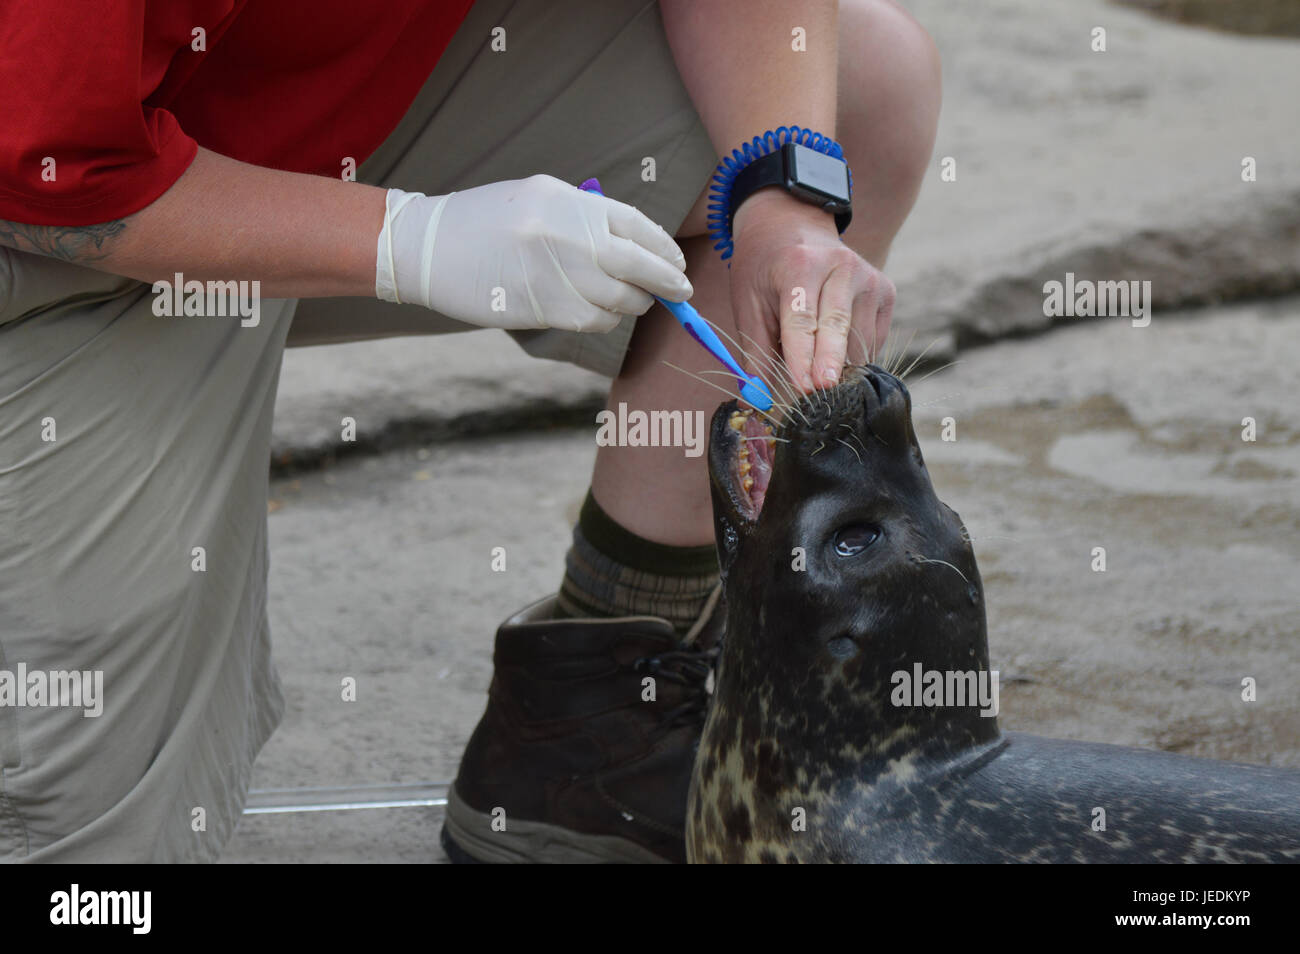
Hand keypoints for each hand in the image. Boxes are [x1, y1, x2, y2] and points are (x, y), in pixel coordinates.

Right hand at [375, 175, 691, 330]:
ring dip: (634, 305)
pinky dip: (605, 321)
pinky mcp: (544, 307)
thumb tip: (635, 246)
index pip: (637, 226)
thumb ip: (585, 216)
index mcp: (570, 202)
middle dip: (667, 282)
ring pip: (620, 300)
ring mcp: (558, 272)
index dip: (665, 249)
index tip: (678, 264)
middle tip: (680, 293)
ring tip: (634, 301)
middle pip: (639, 265)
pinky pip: (594, 321)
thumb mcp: (537, 198)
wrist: (428, 246)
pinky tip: (600, 314)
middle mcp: (569, 235)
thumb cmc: (484, 222)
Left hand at [729, 189, 893, 390]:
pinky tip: (836, 353)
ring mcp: (869, 277)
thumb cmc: (766, 269)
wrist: (793, 225)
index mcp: (801, 265)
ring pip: (859, 339)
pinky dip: (855, 355)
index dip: (802, 357)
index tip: (804, 388)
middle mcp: (841, 266)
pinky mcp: (886, 291)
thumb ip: (755, 349)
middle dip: (830, 364)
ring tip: (817, 375)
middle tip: (823, 395)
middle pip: (838, 326)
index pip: (803, 319)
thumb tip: (756, 398)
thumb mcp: (748, 301)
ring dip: (840, 366)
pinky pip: (873, 338)